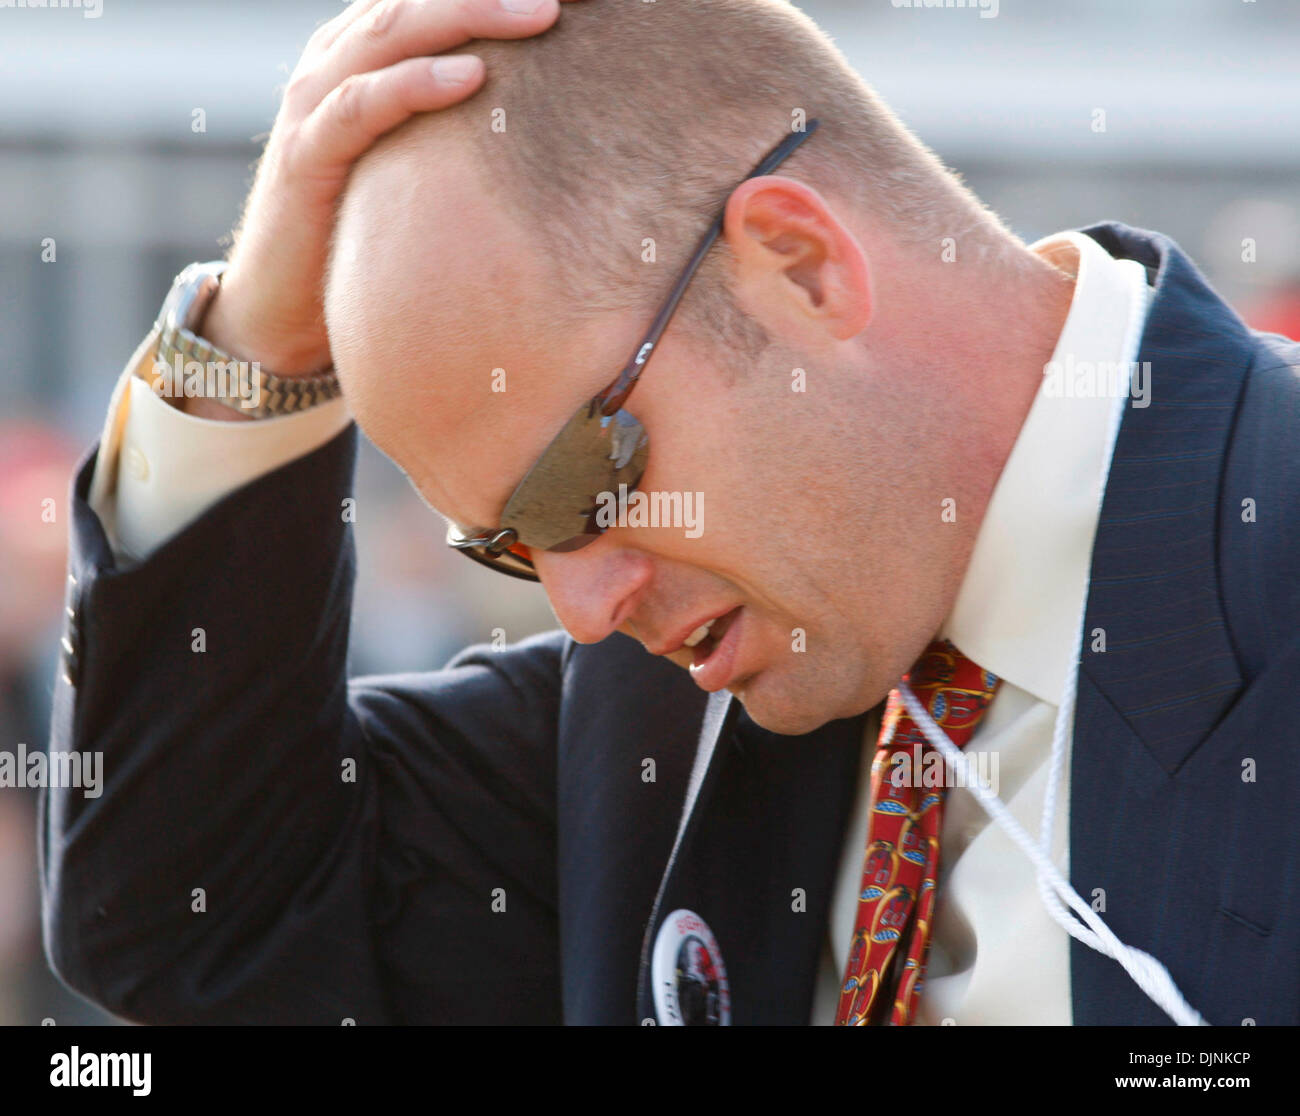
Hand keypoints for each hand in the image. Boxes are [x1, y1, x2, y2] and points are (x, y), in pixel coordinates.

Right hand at [199, 0, 578, 379]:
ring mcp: (314, 106)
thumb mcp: (419, 169)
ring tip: (539, 12)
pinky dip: (415, 84)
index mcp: (367, 58)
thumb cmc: (362, 239)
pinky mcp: (305, 157)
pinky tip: (472, 77)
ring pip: (392, 33)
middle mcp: (337, 65)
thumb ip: (461, 133)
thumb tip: (548, 128)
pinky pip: (359, 105)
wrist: (281, 310)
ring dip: (468, 15)